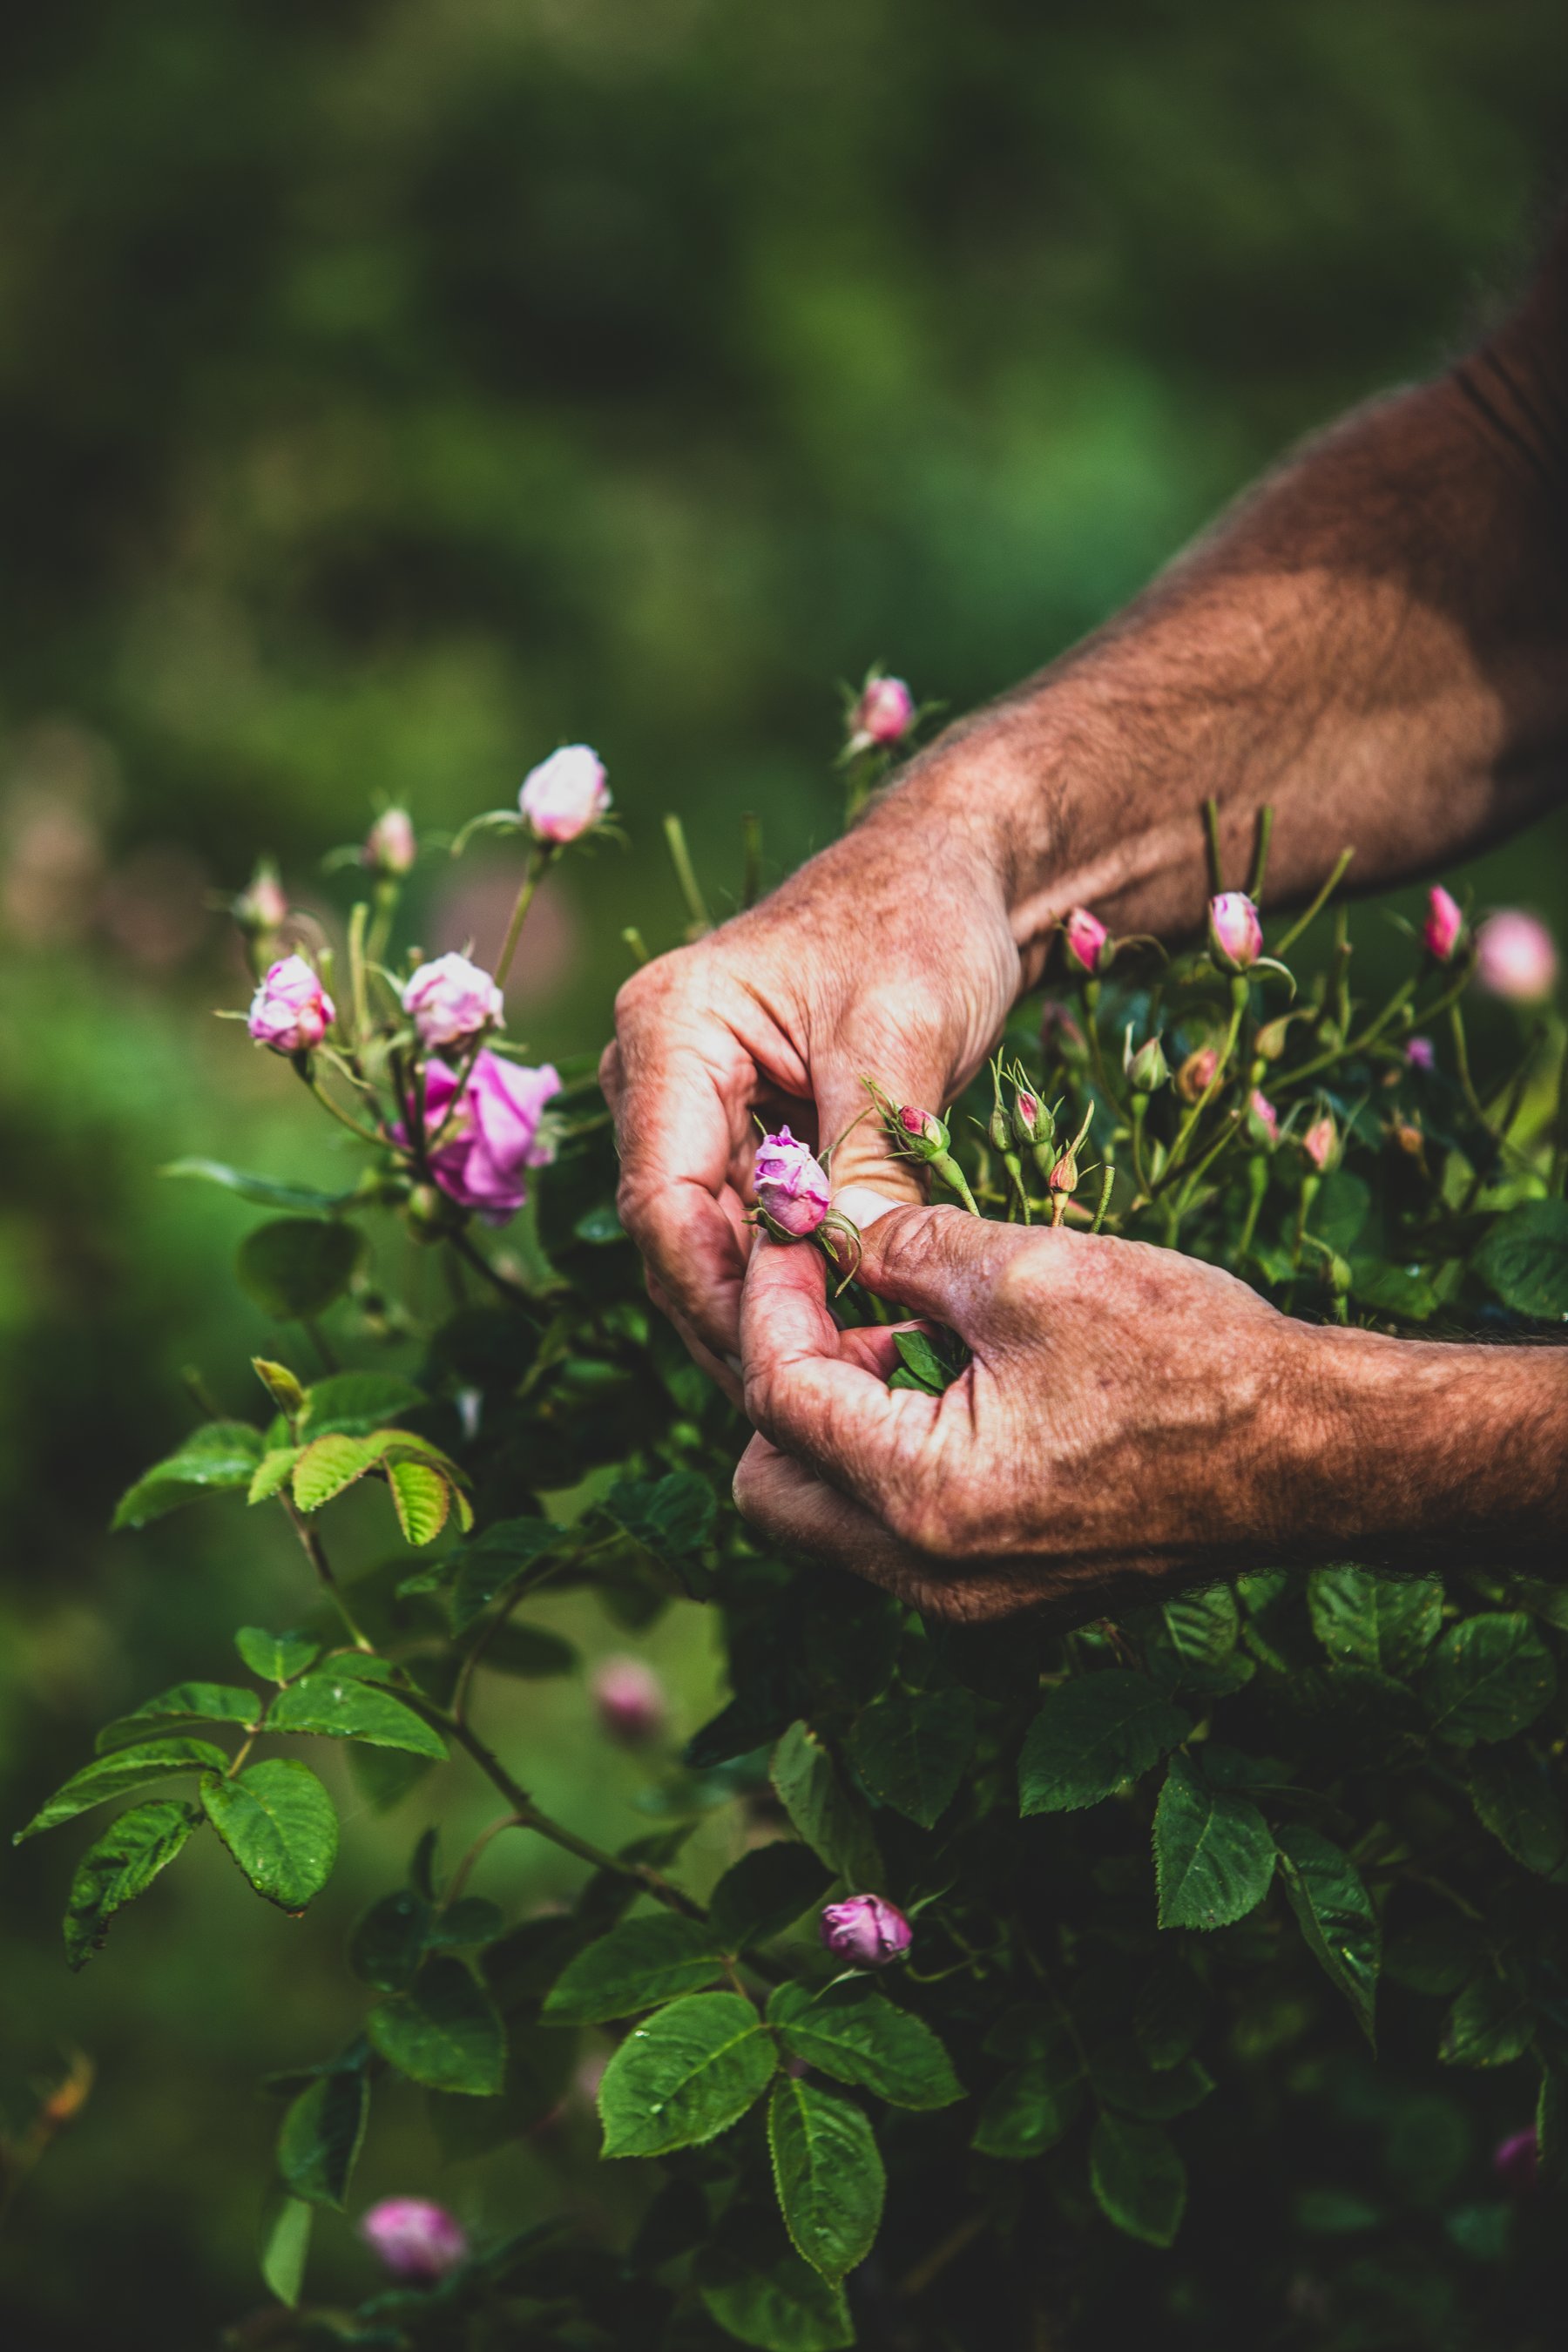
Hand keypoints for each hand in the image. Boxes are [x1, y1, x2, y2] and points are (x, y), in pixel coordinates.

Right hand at [600, 790, 1024, 1378]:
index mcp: (668, 1029)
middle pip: (674, 1236)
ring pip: (707, 1247)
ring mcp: (690, 1108)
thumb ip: (861, 1159)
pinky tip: (843, 1338)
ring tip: (834, 1389)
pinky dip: (790, 1284)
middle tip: (811, 1409)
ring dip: (764, 1315)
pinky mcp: (737, 1136)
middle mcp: (654, 1073)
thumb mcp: (900, 1038)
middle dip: (738, 1321)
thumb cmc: (924, 924)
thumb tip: (844, 1276)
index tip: (789, 1362)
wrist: (956, 875)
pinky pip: (748, 1231)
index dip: (719, 1293)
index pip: (662, 1197)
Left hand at [733, 1197, 1321, 1624]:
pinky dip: (895, 1455)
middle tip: (842, 1293)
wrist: (1317, 1455)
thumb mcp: (1031, 1273)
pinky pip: (898, 1530)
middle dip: (784, 1377)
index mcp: (924, 1499)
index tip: (795, 1228)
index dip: (771, 1296)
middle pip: (772, 1484)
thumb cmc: (1191, 1359)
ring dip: (840, 1418)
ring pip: (830, 1513)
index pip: (777, 1398)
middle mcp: (931, 1577)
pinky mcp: (1005, 1595)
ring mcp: (968, 1601)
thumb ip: (906, 1251)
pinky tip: (957, 1379)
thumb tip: (833, 1228)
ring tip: (908, 1327)